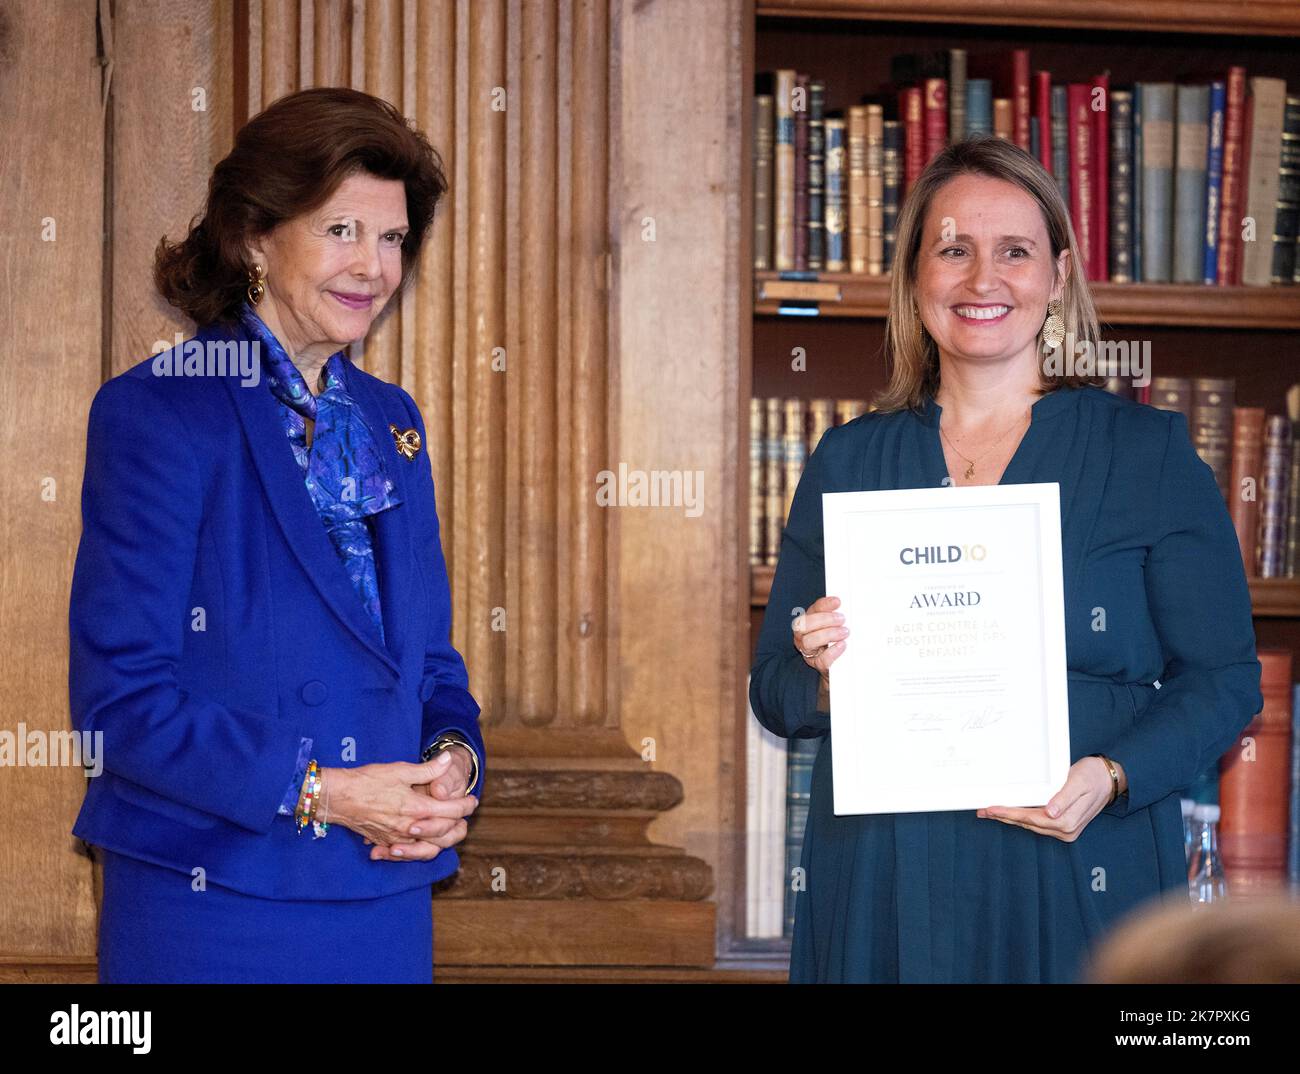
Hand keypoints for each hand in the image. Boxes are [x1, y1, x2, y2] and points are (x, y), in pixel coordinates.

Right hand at [364, 752, 479, 861]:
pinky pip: (407, 851)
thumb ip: (428, 769)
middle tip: (464, 815)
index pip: (451, 811)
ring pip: (427, 848)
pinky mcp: (385, 842)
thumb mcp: (400, 769)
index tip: (472, 800)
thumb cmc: (367, 780)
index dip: (465, 805)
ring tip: (447, 829)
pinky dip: (418, 848)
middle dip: (458, 825)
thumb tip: (448, 760)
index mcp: (416, 808)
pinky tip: (420, 839)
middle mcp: (409, 828)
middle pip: (444, 834)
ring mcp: (396, 838)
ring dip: (441, 840)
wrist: (337, 798)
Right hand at [792, 596, 847, 685]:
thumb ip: (837, 617)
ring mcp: (808, 651)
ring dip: (828, 634)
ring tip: (844, 633)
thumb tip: (849, 608)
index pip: (812, 610)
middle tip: (842, 619)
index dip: (824, 605)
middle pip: (804, 625)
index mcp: (807, 622)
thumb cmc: (835, 641)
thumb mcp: (835, 626)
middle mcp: (803, 636)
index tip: (838, 602)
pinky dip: (832, 652)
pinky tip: (842, 645)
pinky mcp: (817, 665)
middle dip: (824, 620)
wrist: (837, 666)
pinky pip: (821, 660)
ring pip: (808, 642)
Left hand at [976, 756, 1123, 841]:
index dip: (1010, 814)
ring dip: (1011, 818)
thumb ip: (1064, 798)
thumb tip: (1051, 813)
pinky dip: (1022, 818)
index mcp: (1068, 821)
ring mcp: (1065, 830)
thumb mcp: (1078, 782)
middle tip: (983, 810)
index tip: (992, 809)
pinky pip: (1037, 823)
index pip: (1031, 818)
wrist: (1109, 778)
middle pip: (1028, 824)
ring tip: (991, 812)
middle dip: (1004, 817)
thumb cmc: (1093, 776)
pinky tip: (1010, 813)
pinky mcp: (1064, 826)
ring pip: (1031, 825)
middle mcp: (1066, 830)